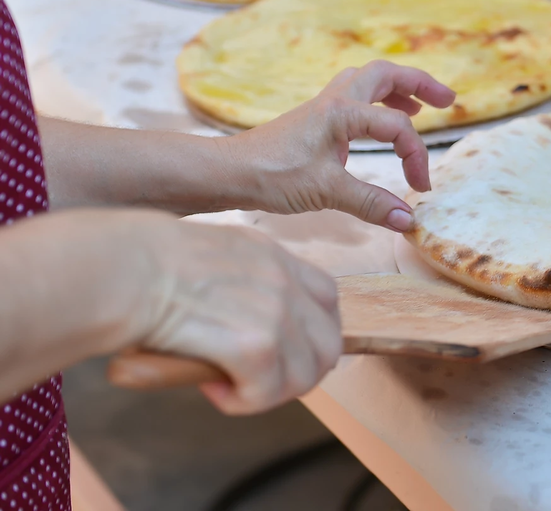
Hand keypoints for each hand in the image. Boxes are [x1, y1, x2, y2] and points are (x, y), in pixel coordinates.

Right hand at [0, 208, 340, 412]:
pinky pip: (269, 391)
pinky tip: (213, 390)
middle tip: (256, 382)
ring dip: (270, 392)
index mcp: (270, 253)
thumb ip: (235, 282)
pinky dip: (244, 402)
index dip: (311, 333)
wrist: (117, 269)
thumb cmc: (136, 264)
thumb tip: (236, 318)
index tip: (279, 351)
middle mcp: (283, 278)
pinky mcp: (256, 344)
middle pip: (329, 342)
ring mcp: (275, 310)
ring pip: (306, 374)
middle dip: (298, 373)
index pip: (326, 297)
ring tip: (229, 387)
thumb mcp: (205, 256)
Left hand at [224, 61, 455, 231]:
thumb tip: (408, 220)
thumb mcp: (326, 192)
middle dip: (420, 84)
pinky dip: (376, 102)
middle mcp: (336, 101)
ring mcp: (324, 107)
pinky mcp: (315, 119)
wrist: (227, 173)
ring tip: (419, 106)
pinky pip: (354, 97)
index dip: (416, 156)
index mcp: (343, 112)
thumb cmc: (271, 175)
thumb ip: (371, 204)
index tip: (420, 188)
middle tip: (448, 101)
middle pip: (387, 73)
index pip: (397, 127)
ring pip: (368, 80)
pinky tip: (379, 125)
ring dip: (397, 88)